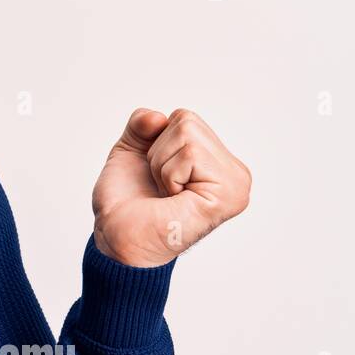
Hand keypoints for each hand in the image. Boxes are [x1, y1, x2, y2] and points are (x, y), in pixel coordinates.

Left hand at [91, 108, 250, 266]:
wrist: (117, 237)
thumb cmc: (126, 203)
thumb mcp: (131, 151)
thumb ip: (143, 124)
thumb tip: (158, 116)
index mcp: (217, 161)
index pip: (184, 117)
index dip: (156, 143)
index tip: (155, 176)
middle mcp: (234, 172)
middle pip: (186, 121)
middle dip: (158, 153)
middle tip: (159, 187)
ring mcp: (236, 184)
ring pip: (188, 135)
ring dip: (161, 166)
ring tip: (166, 194)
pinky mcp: (229, 195)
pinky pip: (190, 154)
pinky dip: (168, 175)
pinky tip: (174, 200)